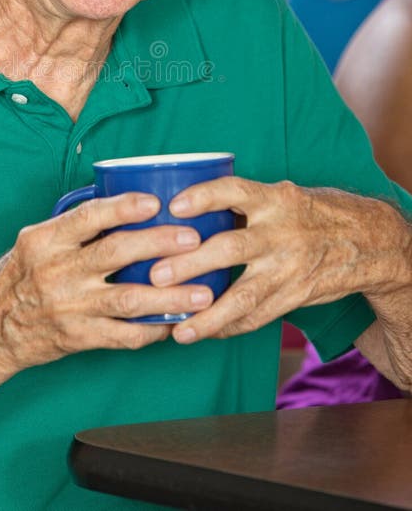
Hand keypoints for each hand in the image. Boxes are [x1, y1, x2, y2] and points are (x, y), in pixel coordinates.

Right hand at [0, 192, 213, 373]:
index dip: (123, 207)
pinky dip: (152, 329)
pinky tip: (175, 323)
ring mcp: (68, 307)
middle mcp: (56, 271)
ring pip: (128, 299)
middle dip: (160, 244)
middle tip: (193, 239)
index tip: (155, 202)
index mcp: (45, 240)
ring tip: (204, 293)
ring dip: (171, 296)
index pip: (88, 217)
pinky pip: (123, 335)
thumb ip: (74, 227)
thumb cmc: (20, 276)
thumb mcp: (36, 241)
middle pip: (116, 253)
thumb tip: (126, 205)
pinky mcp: (77, 338)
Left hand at [147, 177, 404, 343]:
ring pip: (244, 295)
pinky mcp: (296, 294)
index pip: (234, 191)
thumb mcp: (282, 196)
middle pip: (230, 248)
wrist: (367, 240)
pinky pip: (259, 315)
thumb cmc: (310, 213)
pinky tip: (206, 332)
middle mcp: (281, 231)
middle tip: (156, 275)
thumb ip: (243, 205)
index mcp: (274, 199)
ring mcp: (289, 266)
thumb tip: (184, 214)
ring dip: (207, 314)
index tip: (174, 205)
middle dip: (191, 264)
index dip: (204, 196)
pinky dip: (230, 326)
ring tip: (179, 327)